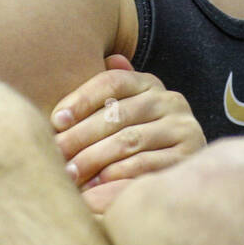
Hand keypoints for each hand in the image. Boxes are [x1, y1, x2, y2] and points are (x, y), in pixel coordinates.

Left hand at [51, 55, 205, 213]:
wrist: (185, 176)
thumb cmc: (136, 138)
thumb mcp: (123, 110)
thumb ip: (110, 89)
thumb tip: (112, 57)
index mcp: (149, 83)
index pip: (112, 82)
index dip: (81, 99)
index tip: (56, 120)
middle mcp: (170, 101)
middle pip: (117, 114)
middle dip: (80, 135)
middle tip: (56, 153)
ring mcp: (183, 128)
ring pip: (129, 140)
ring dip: (94, 158)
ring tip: (70, 173)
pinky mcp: (188, 157)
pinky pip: (145, 165)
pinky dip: (116, 177)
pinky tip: (95, 187)